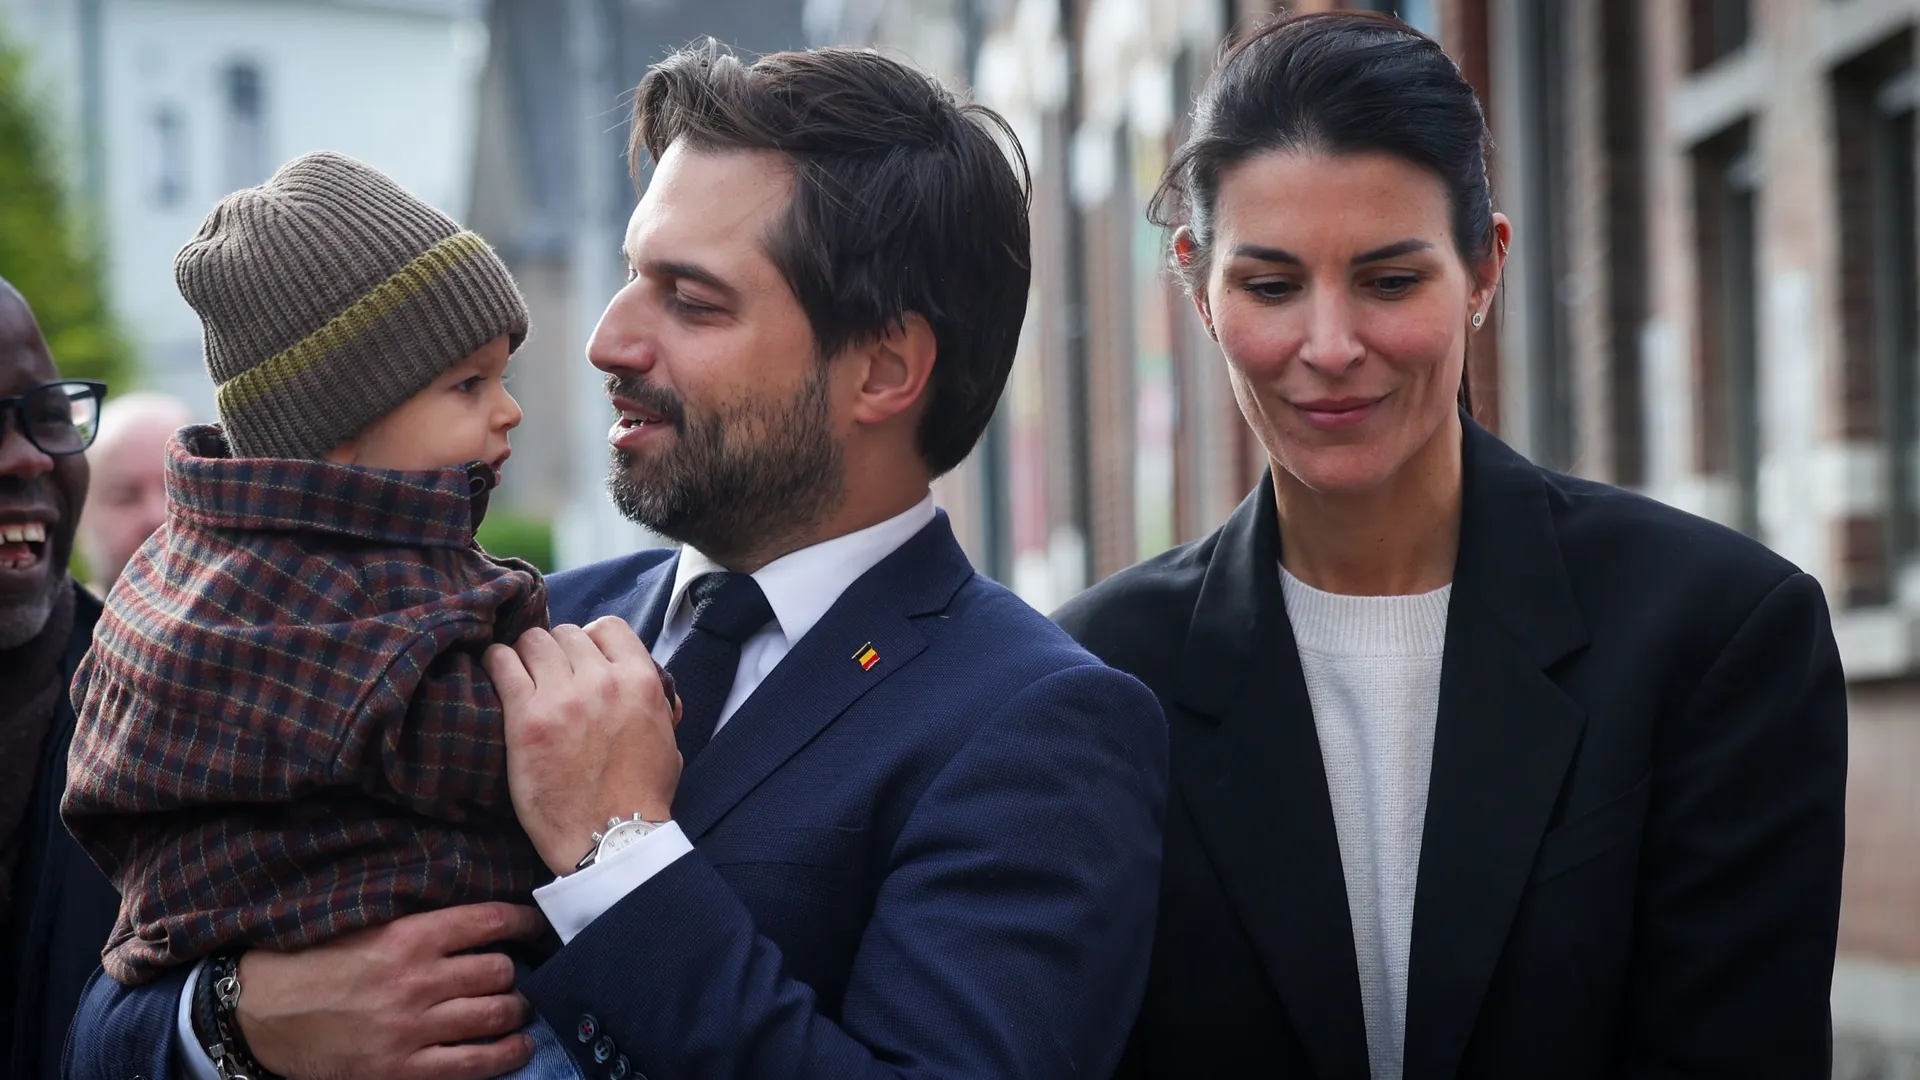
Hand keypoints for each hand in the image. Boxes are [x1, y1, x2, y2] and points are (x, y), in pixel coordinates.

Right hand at [235, 903, 544, 1079]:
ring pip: (496, 1015)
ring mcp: (412, 1028)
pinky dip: (505, 1055)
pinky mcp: (401, 1069)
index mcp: (409, 936)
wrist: (261, 1012)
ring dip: (517, 1011)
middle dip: (515, 972)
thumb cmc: (314, 962)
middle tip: (516, 976)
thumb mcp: (367, 924)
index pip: (491, 921)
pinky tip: (517, 1047)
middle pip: (500, 971)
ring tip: (518, 1010)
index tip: (536, 927)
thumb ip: (422, 922)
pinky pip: (473, 1063)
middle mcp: (417, 980)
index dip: (525, 923)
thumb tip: (479, 921)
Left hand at [488, 617, 680, 874]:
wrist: (609, 840)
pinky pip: (502, 663)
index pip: (608, 627)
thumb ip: (657, 704)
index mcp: (641, 681)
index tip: (580, 660)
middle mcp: (603, 681)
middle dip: (556, 651)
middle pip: (566, 633)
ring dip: (526, 655)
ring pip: (533, 641)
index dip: (591, 641)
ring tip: (522, 677)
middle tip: (548, 676)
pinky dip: (496, 663)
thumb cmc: (641, 797)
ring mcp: (564, 698)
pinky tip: (496, 676)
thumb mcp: (668, 741)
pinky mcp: (526, 719)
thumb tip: (647, 685)